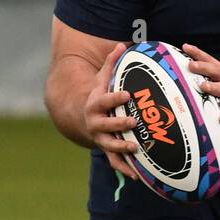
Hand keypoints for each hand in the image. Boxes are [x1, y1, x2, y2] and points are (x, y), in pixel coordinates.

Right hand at [86, 42, 139, 177]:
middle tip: (133, 122)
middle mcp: (96, 123)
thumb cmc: (98, 96)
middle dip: (118, 124)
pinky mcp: (107, 150)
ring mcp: (100, 138)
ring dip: (122, 148)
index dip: (115, 98)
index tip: (127, 95)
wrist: (81, 118)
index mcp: (95, 104)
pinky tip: (138, 175)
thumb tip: (123, 44)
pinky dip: (125, 169)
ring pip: (110, 145)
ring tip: (136, 148)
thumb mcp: (101, 80)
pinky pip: (116, 162)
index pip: (104, 100)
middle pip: (106, 125)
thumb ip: (111, 64)